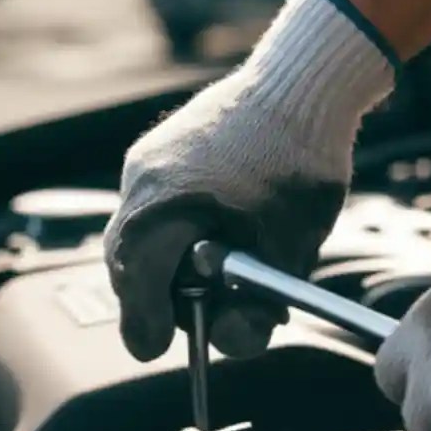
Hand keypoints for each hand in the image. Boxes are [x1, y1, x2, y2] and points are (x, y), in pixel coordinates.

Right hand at [105, 0, 393, 361]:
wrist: (302, 83)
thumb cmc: (300, 165)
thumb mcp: (288, 252)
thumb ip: (254, 306)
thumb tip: (231, 342)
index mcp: (168, 212)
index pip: (138, 287)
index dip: (145, 324)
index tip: (152, 347)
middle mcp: (143, 184)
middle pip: (128, 262)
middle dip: (152, 296)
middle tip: (180, 318)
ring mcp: (145, 161)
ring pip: (134, 232)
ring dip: (162, 260)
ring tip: (205, 273)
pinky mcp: (156, 147)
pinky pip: (148, 202)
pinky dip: (168, 227)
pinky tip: (208, 228)